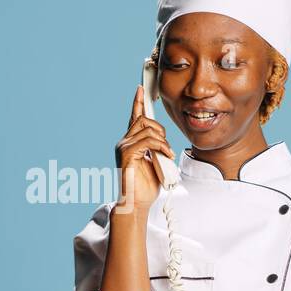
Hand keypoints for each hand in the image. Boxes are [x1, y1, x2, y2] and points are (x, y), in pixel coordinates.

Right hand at [114, 84, 174, 212]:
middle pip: (143, 119)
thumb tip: (162, 140)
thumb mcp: (155, 161)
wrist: (137, 203)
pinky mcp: (127, 154)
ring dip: (162, 140)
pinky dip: (160, 147)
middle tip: (167, 147)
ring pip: (147, 128)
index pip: (134, 116)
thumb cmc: (146, 186)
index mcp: (131, 141)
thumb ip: (156, 147)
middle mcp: (124, 141)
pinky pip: (148, 141)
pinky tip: (165, 156)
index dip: (138, 102)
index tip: (140, 88)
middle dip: (160, 129)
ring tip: (166, 154)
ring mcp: (123, 147)